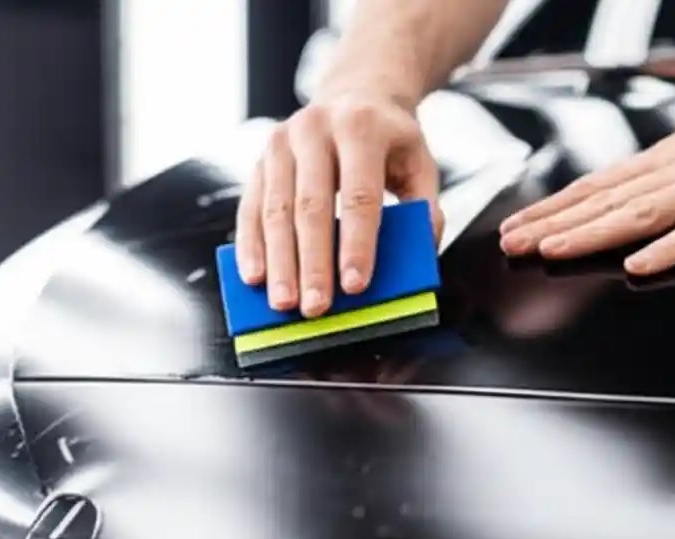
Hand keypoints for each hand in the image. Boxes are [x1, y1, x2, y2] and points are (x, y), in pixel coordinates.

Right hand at [235, 92, 442, 317]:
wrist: (355, 94)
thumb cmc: (389, 140)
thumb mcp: (420, 163)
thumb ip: (425, 208)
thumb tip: (418, 254)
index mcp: (361, 128)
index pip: (359, 195)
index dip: (357, 243)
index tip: (355, 285)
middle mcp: (315, 129)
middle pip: (311, 206)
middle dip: (312, 263)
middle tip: (315, 307)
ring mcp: (281, 142)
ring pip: (275, 210)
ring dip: (278, 262)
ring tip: (284, 303)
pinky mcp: (260, 159)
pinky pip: (250, 207)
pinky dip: (250, 245)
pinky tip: (255, 277)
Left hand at [498, 106, 674, 275]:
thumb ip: (665, 178)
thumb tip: (621, 197)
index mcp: (670, 160)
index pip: (600, 186)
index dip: (555, 208)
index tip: (516, 226)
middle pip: (607, 200)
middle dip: (554, 223)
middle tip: (511, 243)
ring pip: (641, 214)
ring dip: (592, 233)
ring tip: (552, 250)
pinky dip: (669, 249)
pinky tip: (638, 266)